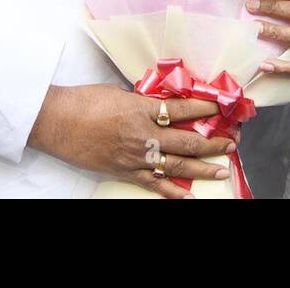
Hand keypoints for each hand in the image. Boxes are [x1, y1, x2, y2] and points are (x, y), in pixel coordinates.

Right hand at [28, 84, 234, 198]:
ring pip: (177, 165)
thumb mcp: (120, 93)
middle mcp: (144, 135)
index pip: (183, 107)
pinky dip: (173, 192)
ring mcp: (135, 156)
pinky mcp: (125, 171)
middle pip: (188, 140)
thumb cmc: (85, 101)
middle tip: (232, 141)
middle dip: (213, 142)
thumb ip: (144, 101)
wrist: (57, 122)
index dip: (206, 107)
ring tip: (222, 169)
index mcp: (143, 109)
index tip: (223, 107)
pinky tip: (189, 196)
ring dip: (202, 168)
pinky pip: (154, 184)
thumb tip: (163, 104)